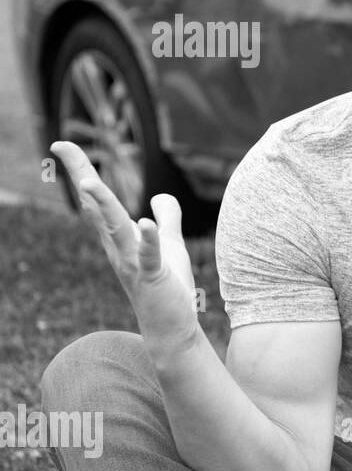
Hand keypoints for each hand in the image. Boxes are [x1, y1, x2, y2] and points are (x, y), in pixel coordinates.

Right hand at [50, 141, 199, 358]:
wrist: (171, 326)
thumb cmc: (167, 285)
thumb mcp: (170, 244)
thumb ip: (166, 219)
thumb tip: (159, 197)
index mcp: (119, 236)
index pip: (96, 200)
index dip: (81, 170)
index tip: (62, 144)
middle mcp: (118, 247)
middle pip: (96, 207)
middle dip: (82, 176)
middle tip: (62, 147)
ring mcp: (132, 262)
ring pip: (114, 228)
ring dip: (102, 206)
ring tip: (88, 182)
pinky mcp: (152, 277)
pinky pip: (147, 255)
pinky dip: (146, 238)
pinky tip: (143, 221)